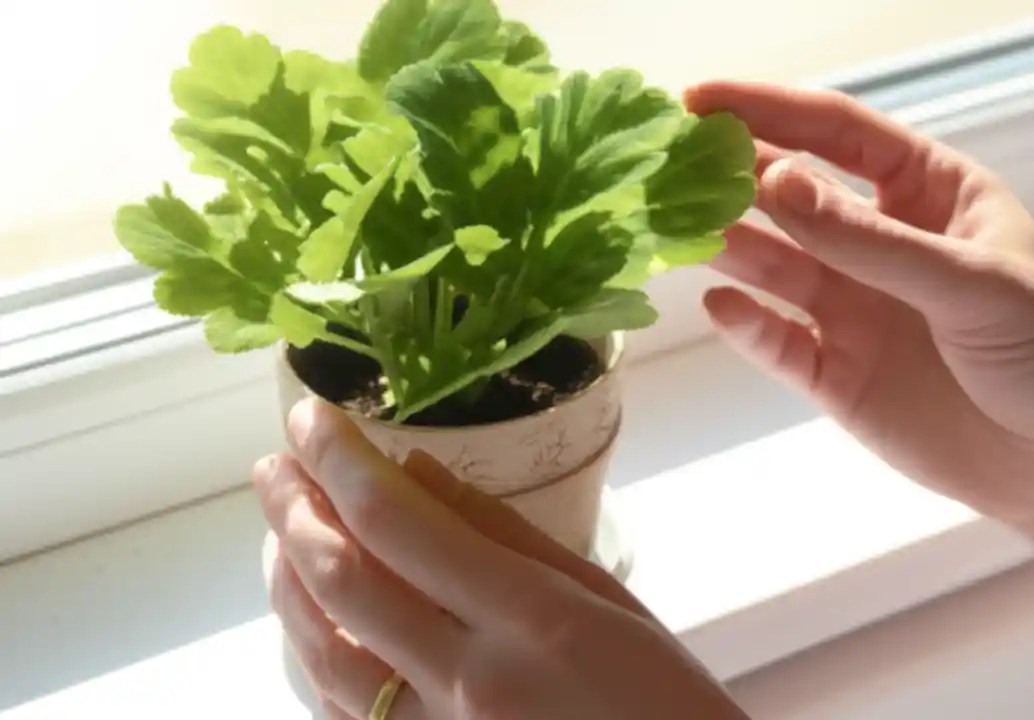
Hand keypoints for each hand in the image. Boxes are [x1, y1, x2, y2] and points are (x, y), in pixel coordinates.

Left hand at [254, 398, 746, 719]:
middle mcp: (469, 681)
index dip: (342, 461)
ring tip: (279, 531)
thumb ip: (506, 534)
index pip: (402, 522)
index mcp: (531, 619)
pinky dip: (312, 653)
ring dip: (288, 583)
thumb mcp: (607, 599)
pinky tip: (308, 616)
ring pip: (323, 654)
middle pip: (345, 582)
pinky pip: (341, 709)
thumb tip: (413, 473)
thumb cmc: (664, 698)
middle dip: (295, 511)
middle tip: (274, 464)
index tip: (311, 416)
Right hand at [686, 81, 1033, 531]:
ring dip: (732, 244)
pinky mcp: (837, 373)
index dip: (769, 110)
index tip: (700, 100)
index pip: (838, 134)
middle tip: (669, 165)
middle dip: (734, 176)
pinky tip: (719, 303)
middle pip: (793, 194)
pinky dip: (746, 323)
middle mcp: (882, 242)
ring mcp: (856, 307)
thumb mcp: (968, 281)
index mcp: (928, 192)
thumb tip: (776, 181)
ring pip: (776, 264)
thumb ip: (868, 240)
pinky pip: (779, 339)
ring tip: (680, 230)